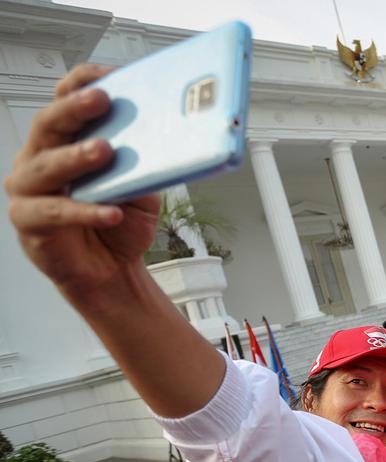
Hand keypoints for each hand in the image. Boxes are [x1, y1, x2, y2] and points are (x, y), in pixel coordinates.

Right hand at [5, 64, 160, 304]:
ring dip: (75, 156)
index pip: (64, 100)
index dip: (81, 83)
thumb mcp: (141, 186)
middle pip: (49, 125)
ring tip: (104, 151)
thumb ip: (142, 162)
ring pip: (44, 166)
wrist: (114, 271)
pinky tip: (112, 212)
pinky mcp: (30, 224)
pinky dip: (85, 211)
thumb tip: (163, 136)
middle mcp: (39, 159)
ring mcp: (30, 190)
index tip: (108, 74)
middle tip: (101, 100)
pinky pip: (54, 213)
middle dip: (74, 109)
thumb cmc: (121, 222)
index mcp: (64, 141)